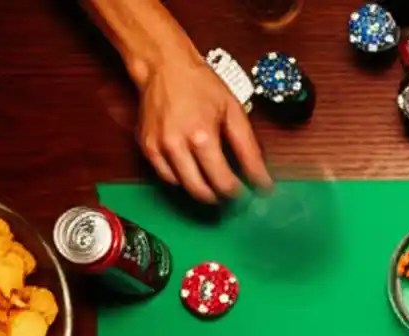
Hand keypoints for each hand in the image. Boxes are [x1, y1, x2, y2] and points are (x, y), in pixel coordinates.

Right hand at [137, 55, 272, 202]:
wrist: (164, 66)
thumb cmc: (201, 85)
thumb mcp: (234, 112)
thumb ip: (249, 150)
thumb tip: (263, 180)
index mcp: (201, 137)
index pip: (224, 183)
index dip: (240, 193)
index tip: (250, 192)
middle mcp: (176, 146)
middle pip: (202, 191)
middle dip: (222, 197)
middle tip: (234, 192)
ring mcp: (158, 148)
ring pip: (184, 188)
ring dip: (203, 190)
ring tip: (216, 179)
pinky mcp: (146, 147)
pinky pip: (167, 177)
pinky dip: (183, 179)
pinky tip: (195, 169)